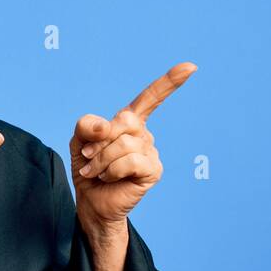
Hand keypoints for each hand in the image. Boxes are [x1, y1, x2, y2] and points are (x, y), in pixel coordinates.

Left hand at [71, 62, 196, 234]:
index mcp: (130, 122)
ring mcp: (151, 152)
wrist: (91, 203)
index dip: (169, 82)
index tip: (191, 66)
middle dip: (100, 140)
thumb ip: (86, 125)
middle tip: (89, 156)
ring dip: (101, 159)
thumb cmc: (88, 169)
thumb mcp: (79, 141)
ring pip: (124, 144)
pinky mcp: (153, 171)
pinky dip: (111, 170)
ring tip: (96, 172)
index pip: (151, 98)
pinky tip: (108, 178)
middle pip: (124, 121)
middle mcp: (144, 134)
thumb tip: (105, 126)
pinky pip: (130, 161)